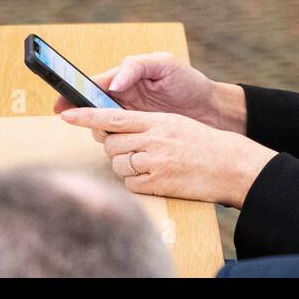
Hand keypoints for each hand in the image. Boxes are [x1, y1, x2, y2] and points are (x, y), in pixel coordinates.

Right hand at [52, 52, 245, 131]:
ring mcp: (131, 121)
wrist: (214, 111)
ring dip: (102, 134)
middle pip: (92, 111)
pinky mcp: (139, 139)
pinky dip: (116, 148)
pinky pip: (119, 145)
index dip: (73, 95)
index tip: (61, 105)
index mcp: (125, 79)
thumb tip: (112, 84)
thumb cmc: (190, 83)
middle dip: (89, 118)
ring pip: (103, 130)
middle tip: (98, 124)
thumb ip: (137, 67)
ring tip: (113, 136)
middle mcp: (123, 101)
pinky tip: (122, 150)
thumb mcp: (166, 66)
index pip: (92, 86)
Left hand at [59, 107, 275, 208]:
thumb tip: (115, 131)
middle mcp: (153, 139)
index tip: (66, 114)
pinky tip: (151, 178)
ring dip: (124, 166)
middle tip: (128, 149)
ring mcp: (155, 161)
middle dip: (113, 147)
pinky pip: (130, 183)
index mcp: (156, 120)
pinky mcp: (159, 182)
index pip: (113, 116)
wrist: (231, 164)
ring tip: (145, 165)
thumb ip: (148, 124)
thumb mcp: (176, 124)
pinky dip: (135, 182)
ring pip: (117, 163)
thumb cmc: (204, 143)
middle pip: (111, 143)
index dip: (86, 116)